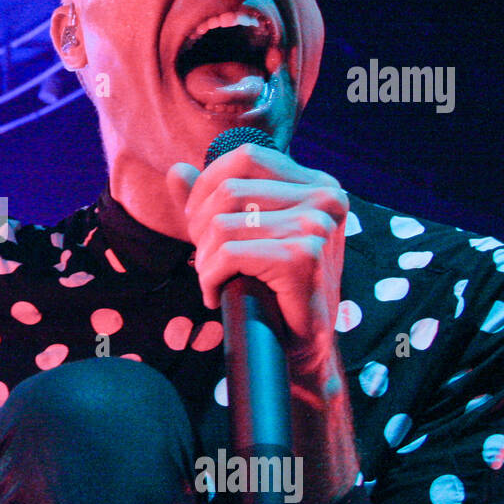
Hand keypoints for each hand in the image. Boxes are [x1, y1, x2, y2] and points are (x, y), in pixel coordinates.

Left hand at [167, 144, 359, 503]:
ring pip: (224, 223)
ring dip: (204, 258)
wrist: (299, 348)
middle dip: (200, 227)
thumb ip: (208, 201)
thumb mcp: (237, 236)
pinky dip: (209, 276)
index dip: (208, 184)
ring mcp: (317, 225)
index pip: (246, 156)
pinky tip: (216, 294)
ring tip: (213, 281)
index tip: (200, 224)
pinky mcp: (302, 257)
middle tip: (205, 260)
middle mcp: (326, 198)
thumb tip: (177, 170)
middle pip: (229, 189)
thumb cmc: (269, 289)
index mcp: (317, 184)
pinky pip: (229, 253)